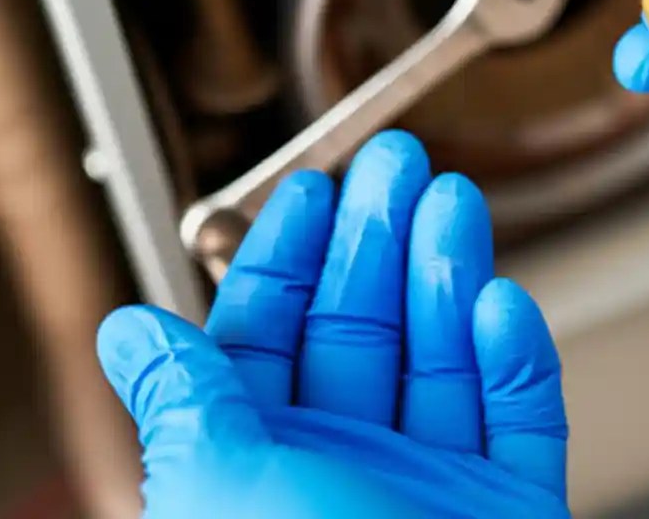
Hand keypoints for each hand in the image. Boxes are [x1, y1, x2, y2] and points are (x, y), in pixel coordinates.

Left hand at [97, 132, 568, 517]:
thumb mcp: (218, 483)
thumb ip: (183, 398)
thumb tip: (127, 330)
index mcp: (265, 463)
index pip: (272, 334)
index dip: (292, 253)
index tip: (316, 186)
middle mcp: (347, 471)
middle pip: (365, 329)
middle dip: (380, 239)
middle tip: (399, 164)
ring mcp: (435, 490)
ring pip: (444, 357)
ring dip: (450, 275)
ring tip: (453, 205)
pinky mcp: (510, 509)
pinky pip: (521, 418)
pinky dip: (516, 358)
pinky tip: (502, 304)